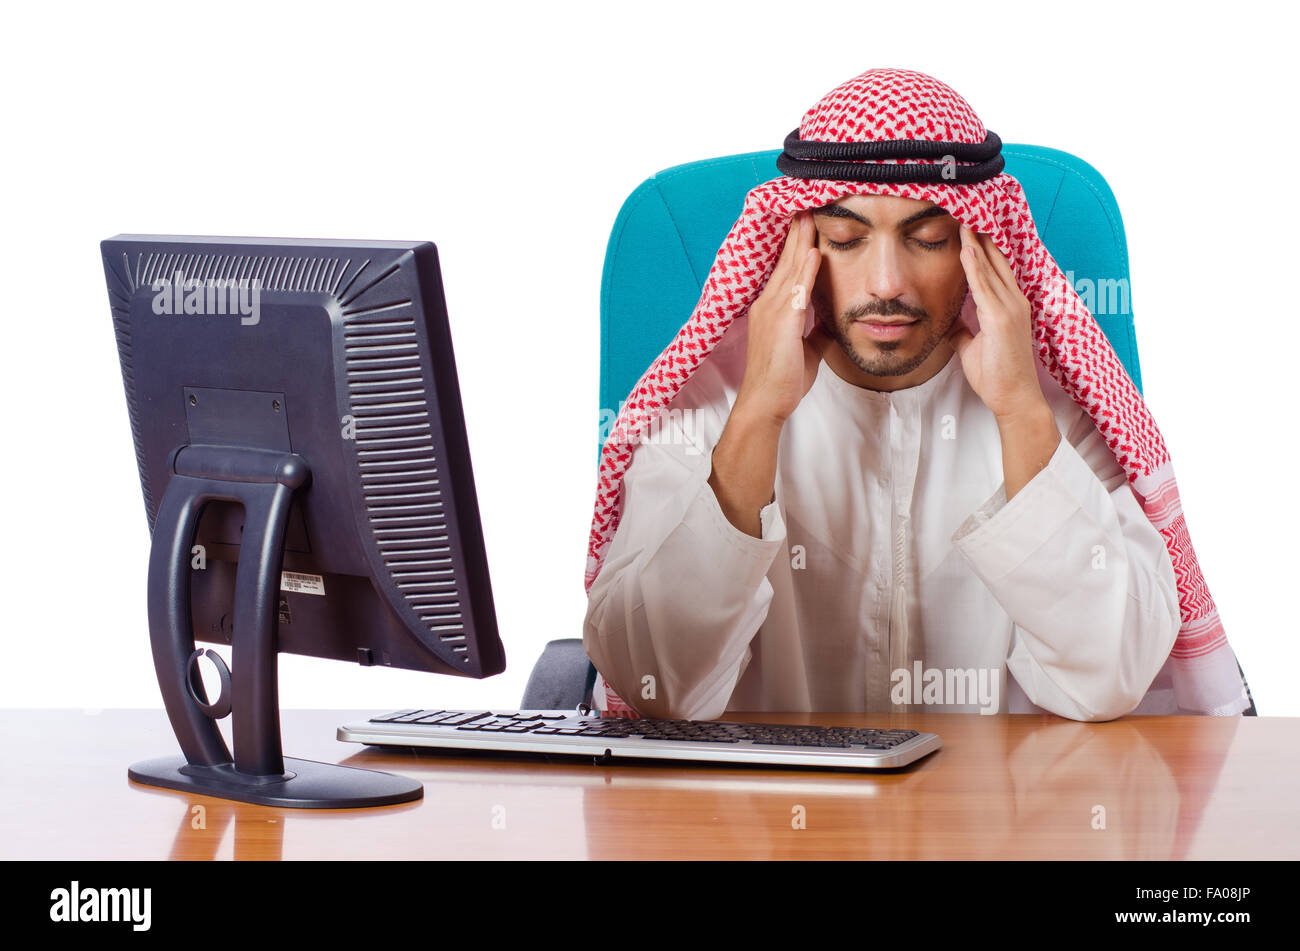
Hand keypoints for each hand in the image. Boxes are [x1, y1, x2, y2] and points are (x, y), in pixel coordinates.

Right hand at [735, 211, 833, 423]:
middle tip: (807, 204)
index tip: (806, 223)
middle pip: (785, 261)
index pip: (786, 270)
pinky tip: (813, 252)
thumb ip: (817, 331)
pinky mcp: (782, 324)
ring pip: (789, 269)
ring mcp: (773, 313)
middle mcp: (769, 305)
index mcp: (773, 309)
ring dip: (800, 241)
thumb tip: (832, 320)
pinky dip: (805, 270)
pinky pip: (796, 291)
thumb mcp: (806, 349)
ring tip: (810, 215)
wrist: (765, 403)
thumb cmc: (782, 379)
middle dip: (797, 233)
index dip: (796, 246)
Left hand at [950, 224, 1048, 420]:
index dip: (982, 244)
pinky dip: (975, 266)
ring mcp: (1010, 309)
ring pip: (991, 266)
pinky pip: (984, 286)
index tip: (969, 222)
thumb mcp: (973, 347)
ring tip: (964, 216)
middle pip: (995, 259)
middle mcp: (1014, 301)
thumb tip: (951, 321)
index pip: (995, 267)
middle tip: (967, 207)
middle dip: (980, 234)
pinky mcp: (1002, 320)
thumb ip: (964, 330)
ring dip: (976, 241)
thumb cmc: (997, 375)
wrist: (1014, 399)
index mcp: (1009, 305)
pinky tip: (966, 248)